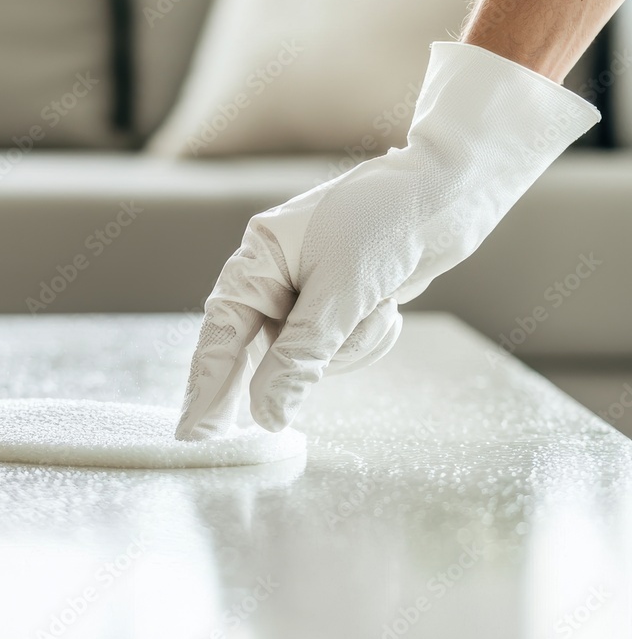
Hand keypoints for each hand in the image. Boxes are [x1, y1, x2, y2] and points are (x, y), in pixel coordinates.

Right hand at [176, 41, 600, 438]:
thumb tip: (267, 416)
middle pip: (255, 352)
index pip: (220, 334)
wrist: (447, 194)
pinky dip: (364, 340)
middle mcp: (273, 279)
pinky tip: (387, 308)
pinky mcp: (338, 306)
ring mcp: (305, 295)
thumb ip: (299, 356)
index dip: (204, 388)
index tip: (192, 435)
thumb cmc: (387, 224)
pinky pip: (337, 350)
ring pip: (306, 359)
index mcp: (257, 260)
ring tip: (378, 309)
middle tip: (215, 445)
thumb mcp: (341, 291)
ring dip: (347, 348)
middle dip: (262, 387)